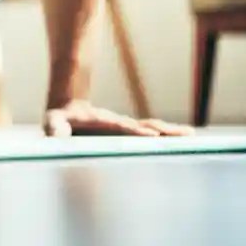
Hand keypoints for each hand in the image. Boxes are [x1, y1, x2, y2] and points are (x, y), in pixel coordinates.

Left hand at [43, 100, 193, 136]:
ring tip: (192, 136)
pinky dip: (170, 135)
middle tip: (184, 136)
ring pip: (153, 128)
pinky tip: (186, 138)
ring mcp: (127, 128)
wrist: (68, 108)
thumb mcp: (53, 123)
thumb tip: (55, 137)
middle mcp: (119, 124)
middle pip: (145, 127)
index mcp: (103, 123)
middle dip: (163, 132)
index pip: (123, 128)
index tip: (152, 136)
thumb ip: (54, 129)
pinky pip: (153, 134)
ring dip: (172, 133)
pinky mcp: (130, 132)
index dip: (136, 132)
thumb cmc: (59, 120)